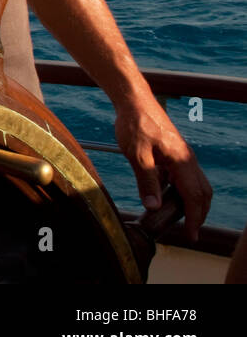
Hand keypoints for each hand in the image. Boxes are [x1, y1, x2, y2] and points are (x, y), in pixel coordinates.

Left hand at [113, 96, 212, 240]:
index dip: (194, 218)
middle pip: (202, 193)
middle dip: (198, 214)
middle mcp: (188, 159)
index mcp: (181, 161)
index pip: (194, 196)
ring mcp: (183, 156)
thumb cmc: (134, 124)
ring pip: (196, 185)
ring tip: (179, 219)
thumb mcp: (136, 154)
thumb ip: (146, 180)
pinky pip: (185, 177)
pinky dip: (182, 191)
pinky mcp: (175, 153)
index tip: (191, 235)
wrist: (134, 101)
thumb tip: (153, 206)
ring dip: (192, 203)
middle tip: (189, 232)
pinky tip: (167, 196)